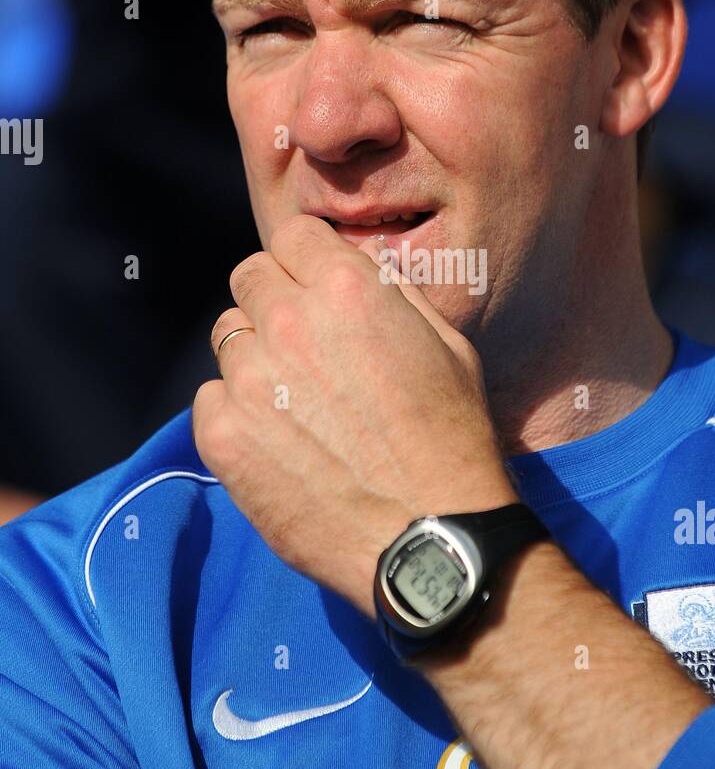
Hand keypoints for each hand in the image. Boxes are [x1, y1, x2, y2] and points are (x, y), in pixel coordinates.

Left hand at [193, 216, 515, 617]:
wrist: (428, 532)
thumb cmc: (450, 440)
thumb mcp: (447, 346)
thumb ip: (392, 295)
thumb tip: (358, 271)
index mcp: (348, 290)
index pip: (293, 235)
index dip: (306, 261)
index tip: (314, 287)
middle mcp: (290, 321)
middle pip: (249, 278)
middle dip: (274, 302)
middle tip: (304, 347)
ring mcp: (250, 379)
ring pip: (228, 338)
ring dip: (255, 358)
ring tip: (297, 404)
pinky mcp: (223, 435)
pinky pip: (209, 399)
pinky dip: (236, 413)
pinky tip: (279, 442)